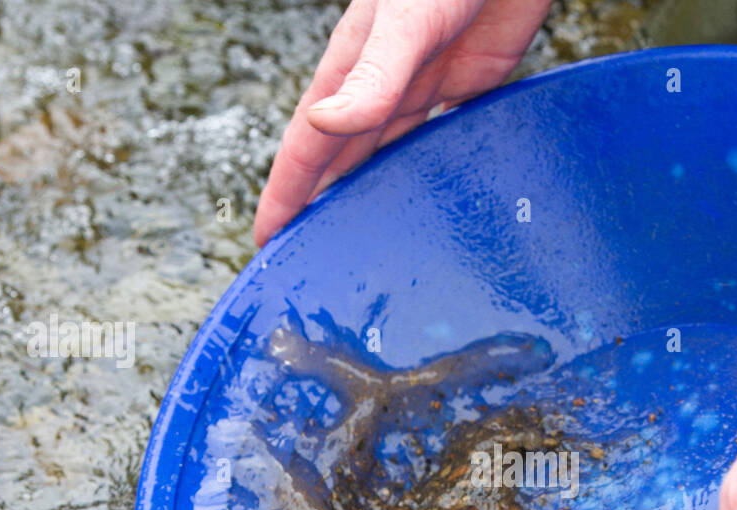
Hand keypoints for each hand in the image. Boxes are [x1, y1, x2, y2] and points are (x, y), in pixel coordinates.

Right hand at [254, 0, 550, 244]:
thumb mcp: (403, 23)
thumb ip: (369, 75)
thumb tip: (322, 123)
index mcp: (354, 71)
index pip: (308, 146)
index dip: (286, 194)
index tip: (267, 240)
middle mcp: (382, 85)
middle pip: (341, 161)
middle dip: (319, 208)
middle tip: (303, 260)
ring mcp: (424, 87)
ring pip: (387, 157)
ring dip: (370, 198)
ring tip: (358, 245)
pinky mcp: (469, 86)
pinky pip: (441, 140)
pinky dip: (431, 172)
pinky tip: (432, 199)